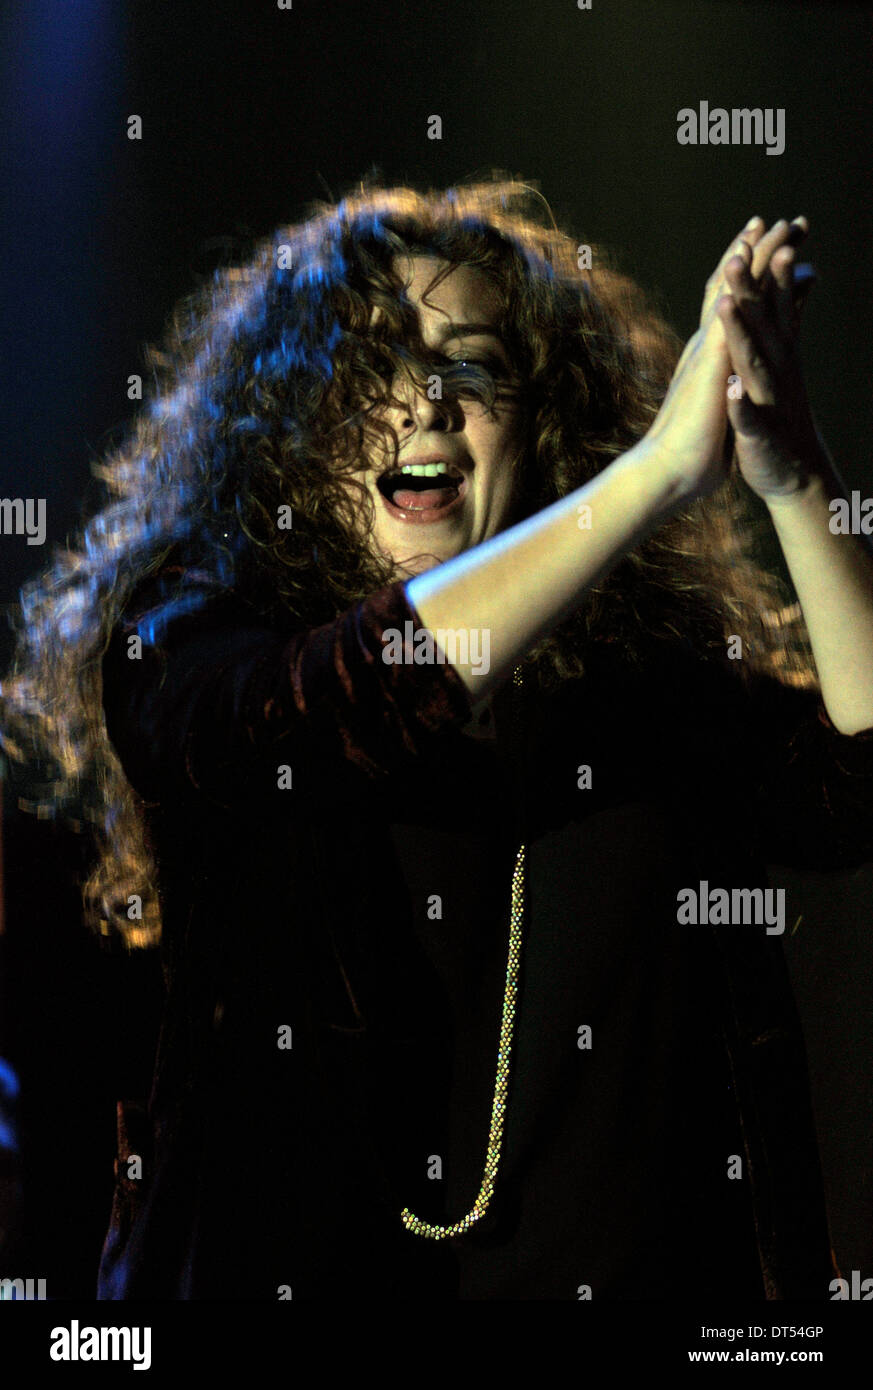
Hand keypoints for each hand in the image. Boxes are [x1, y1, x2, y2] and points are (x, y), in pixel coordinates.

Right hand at [645, 217, 814, 505]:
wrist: (668, 472)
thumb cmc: (695, 450)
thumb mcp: (722, 407)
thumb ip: (728, 384)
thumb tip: (736, 378)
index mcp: (713, 356)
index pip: (734, 306)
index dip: (751, 276)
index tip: (769, 247)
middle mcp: (708, 345)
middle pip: (731, 288)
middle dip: (754, 251)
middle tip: (774, 218)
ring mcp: (707, 350)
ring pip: (728, 290)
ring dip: (747, 255)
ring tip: (764, 223)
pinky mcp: (710, 362)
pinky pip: (726, 312)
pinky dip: (736, 282)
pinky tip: (743, 258)